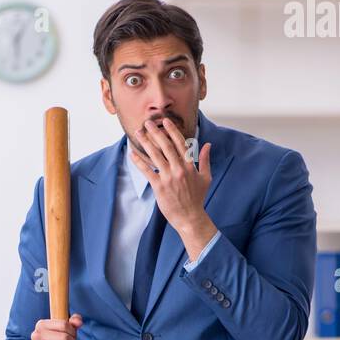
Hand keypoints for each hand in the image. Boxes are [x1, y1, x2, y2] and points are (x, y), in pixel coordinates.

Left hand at [129, 119, 214, 251]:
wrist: (190, 217)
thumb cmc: (197, 198)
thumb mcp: (205, 178)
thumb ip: (204, 160)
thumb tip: (207, 145)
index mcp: (189, 166)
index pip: (180, 143)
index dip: (172, 131)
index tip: (165, 121)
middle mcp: (179, 169)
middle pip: (166, 146)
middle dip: (156, 132)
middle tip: (148, 123)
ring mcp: (168, 178)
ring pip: (155, 156)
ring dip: (146, 142)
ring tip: (138, 133)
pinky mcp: (159, 187)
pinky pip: (147, 171)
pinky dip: (139, 162)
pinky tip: (132, 153)